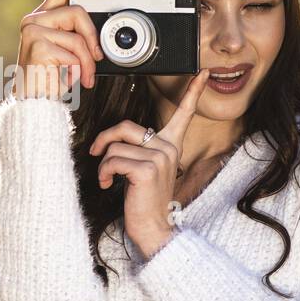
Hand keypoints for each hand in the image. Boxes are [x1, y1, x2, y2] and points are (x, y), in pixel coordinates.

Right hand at [12, 0, 107, 99]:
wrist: (33, 102)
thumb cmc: (50, 78)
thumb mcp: (66, 51)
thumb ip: (75, 34)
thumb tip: (100, 34)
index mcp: (40, 17)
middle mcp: (33, 20)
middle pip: (77, 11)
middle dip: (93, 36)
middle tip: (98, 55)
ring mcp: (33, 32)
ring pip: (78, 38)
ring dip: (88, 62)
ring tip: (85, 77)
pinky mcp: (38, 46)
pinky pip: (73, 55)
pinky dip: (78, 71)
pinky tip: (68, 80)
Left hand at [88, 68, 211, 258]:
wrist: (153, 228)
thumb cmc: (144, 200)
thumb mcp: (143, 169)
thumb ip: (137, 149)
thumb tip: (111, 141)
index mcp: (172, 145)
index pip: (184, 113)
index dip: (193, 92)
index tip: (202, 72)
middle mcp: (169, 148)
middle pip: (125, 126)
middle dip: (104, 139)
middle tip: (96, 153)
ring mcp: (160, 157)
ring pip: (115, 146)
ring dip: (104, 164)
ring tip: (109, 179)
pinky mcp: (146, 169)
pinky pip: (113, 160)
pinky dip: (104, 173)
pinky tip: (109, 185)